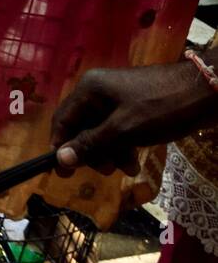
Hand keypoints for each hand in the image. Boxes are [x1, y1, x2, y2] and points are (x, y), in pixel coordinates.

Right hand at [49, 63, 216, 175]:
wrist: (207, 92)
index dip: (61, 146)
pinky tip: (134, 161)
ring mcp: (117, 98)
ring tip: (126, 169)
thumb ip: (90, 145)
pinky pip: (118, 129)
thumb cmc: (161, 108)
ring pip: (101, 131)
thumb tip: (59, 159)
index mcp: (89, 90)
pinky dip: (122, 145)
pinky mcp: (134, 107)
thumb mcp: (124, 130)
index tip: (63, 172)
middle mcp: (98, 91)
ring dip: (109, 152)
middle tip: (105, 171)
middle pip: (81, 127)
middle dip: (91, 152)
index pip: (63, 120)